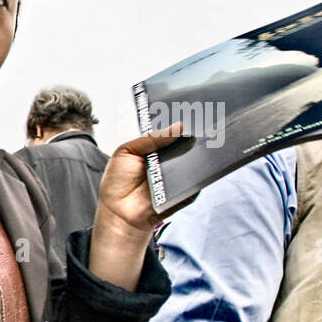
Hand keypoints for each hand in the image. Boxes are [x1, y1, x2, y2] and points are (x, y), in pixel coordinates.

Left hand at [88, 124, 186, 289]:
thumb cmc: (117, 182)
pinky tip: (200, 161)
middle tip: (202, 120)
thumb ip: (150, 139)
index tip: (192, 109)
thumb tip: (178, 127)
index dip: (180, 124)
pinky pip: (197, 178)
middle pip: (186, 144)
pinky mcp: (185, 190)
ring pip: (195, 159)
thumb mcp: (126, 151)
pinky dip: (199, 171)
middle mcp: (168, 161)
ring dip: (198, 151)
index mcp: (154, 149)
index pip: (172, 133)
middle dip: (192, 134)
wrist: (119, 212)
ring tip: (204, 137)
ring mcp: (178, 175)